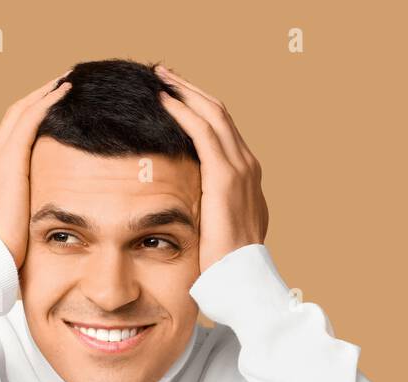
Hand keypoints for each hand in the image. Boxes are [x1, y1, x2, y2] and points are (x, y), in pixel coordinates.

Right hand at [0, 72, 72, 268]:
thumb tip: (46, 226)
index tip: (50, 108)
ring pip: (21, 112)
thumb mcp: (14, 230)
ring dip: (44, 94)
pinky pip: (29, 120)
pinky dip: (46, 102)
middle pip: (14, 117)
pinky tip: (64, 92)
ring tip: (66, 81)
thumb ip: (26, 218)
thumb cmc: (1, 254)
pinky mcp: (8, 160)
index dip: (31, 119)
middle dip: (37, 98)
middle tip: (61, 84)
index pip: (11, 137)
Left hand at [154, 64, 268, 272]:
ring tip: (161, 78)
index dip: (198, 108)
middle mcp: (247, 165)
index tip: (175, 96)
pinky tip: (164, 100)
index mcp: (245, 176)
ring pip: (213, 114)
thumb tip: (188, 205)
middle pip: (219, 114)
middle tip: (165, 75)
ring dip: (185, 92)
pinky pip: (203, 132)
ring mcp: (240, 169)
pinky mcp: (226, 177)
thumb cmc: (224, 264)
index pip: (222, 130)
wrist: (240, 279)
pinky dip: (183, 111)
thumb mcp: (217, 228)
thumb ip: (207, 208)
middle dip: (191, 91)